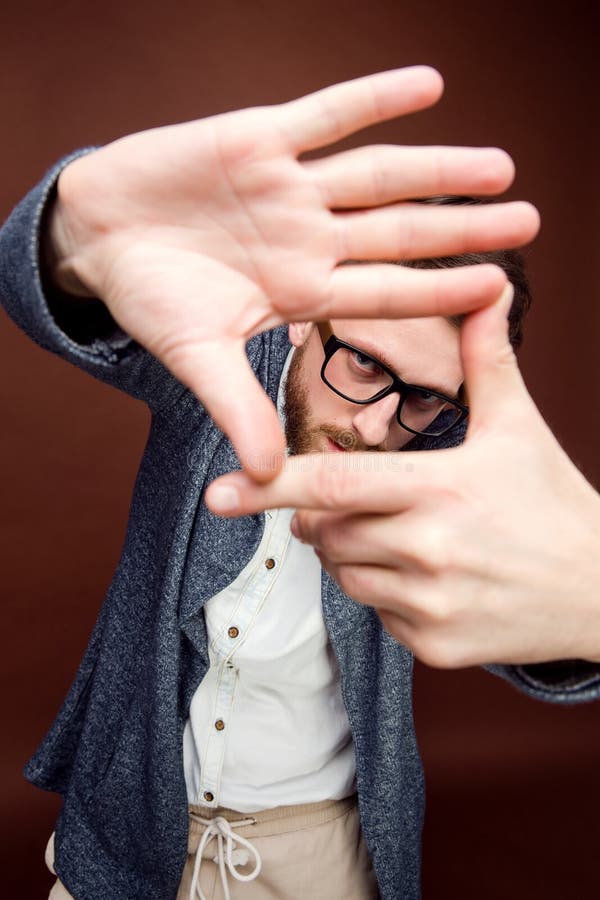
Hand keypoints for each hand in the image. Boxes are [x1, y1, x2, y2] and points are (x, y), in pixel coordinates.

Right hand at [48, 66, 537, 479]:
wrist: (101, 236)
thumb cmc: (150, 298)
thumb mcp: (196, 357)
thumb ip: (237, 407)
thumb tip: (266, 476)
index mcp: (301, 289)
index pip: (385, 292)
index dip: (440, 290)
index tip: (498, 289)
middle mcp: (308, 237)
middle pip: (400, 232)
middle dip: (462, 228)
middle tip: (528, 222)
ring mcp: (290, 187)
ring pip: (377, 173)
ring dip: (439, 168)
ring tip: (500, 167)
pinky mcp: (258, 137)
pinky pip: (324, 113)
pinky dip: (373, 97)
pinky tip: (429, 84)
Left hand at [205, 290, 599, 666]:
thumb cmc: (554, 502)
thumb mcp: (519, 427)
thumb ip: (486, 359)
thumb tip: (482, 291)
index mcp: (440, 487)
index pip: (332, 486)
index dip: (268, 487)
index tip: (217, 494)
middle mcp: (429, 550)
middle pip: (327, 532)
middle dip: (323, 517)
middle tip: (356, 504)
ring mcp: (432, 604)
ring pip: (346, 575)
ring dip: (354, 554)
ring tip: (407, 538)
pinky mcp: (437, 646)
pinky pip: (377, 615)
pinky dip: (387, 594)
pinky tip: (431, 578)